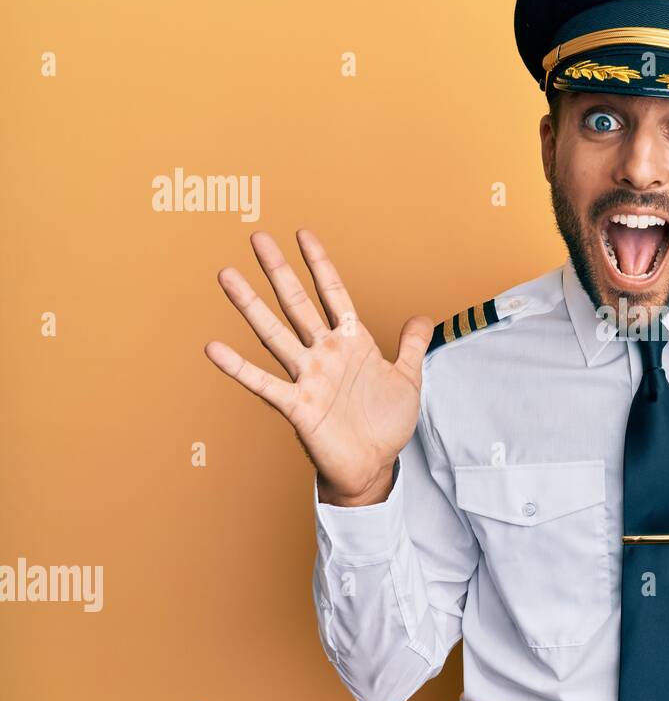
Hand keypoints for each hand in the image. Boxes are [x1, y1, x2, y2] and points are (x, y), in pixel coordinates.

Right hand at [203, 229, 434, 505]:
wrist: (373, 466)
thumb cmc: (385, 424)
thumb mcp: (407, 379)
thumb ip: (410, 346)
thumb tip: (422, 317)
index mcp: (352, 344)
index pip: (334, 294)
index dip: (320, 265)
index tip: (303, 234)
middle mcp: (325, 354)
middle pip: (298, 304)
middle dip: (279, 271)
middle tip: (257, 237)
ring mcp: (308, 377)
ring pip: (275, 334)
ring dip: (251, 305)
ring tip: (227, 276)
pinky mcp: (298, 406)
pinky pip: (265, 383)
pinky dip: (239, 367)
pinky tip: (214, 348)